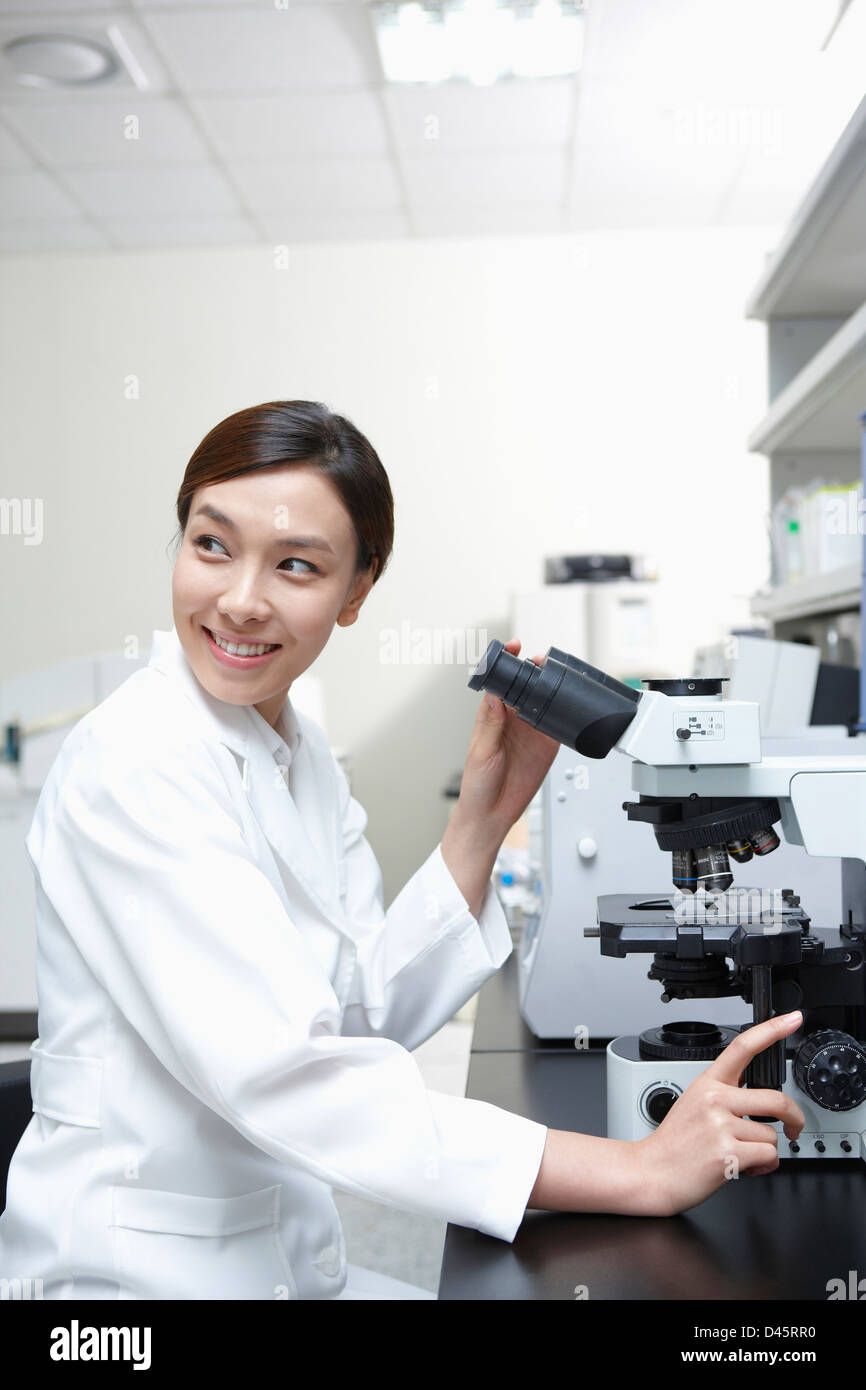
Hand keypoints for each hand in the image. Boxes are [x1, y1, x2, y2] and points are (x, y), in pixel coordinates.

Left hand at [457, 638, 559, 836]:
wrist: (493, 814)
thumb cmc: (477, 784)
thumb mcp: (482, 751)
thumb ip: (491, 724)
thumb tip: (494, 696)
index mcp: (491, 717)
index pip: (500, 683)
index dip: (507, 664)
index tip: (514, 647)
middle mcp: (511, 721)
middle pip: (525, 688)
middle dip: (533, 671)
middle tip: (541, 661)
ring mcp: (530, 732)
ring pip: (543, 702)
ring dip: (549, 688)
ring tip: (556, 676)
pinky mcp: (546, 746)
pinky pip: (558, 725)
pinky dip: (564, 714)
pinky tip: (568, 705)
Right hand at [633, 1011, 805, 1216]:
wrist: (652, 1172)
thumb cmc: (675, 1142)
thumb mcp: (694, 1103)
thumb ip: (725, 1095)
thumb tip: (761, 1102)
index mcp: (708, 1082)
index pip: (743, 1047)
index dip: (772, 1030)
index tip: (792, 1019)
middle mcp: (715, 1099)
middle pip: (776, 1099)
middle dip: (794, 1118)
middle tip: (792, 1127)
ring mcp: (720, 1125)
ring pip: (772, 1135)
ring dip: (765, 1150)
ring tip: (743, 1154)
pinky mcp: (728, 1153)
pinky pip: (768, 1156)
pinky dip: (764, 1167)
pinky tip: (744, 1167)